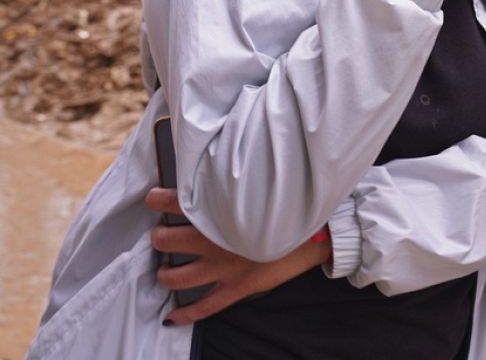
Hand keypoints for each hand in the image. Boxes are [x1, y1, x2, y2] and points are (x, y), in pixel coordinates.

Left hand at [145, 188, 328, 325]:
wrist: (318, 233)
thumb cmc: (290, 207)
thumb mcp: (259, 191)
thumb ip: (232, 191)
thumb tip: (214, 183)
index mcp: (220, 212)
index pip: (175, 202)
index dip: (158, 200)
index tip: (155, 198)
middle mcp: (215, 241)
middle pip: (167, 240)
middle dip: (160, 237)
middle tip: (163, 235)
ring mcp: (224, 268)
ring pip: (177, 276)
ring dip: (165, 274)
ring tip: (165, 270)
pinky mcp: (237, 288)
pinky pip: (205, 307)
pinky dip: (186, 314)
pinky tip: (173, 316)